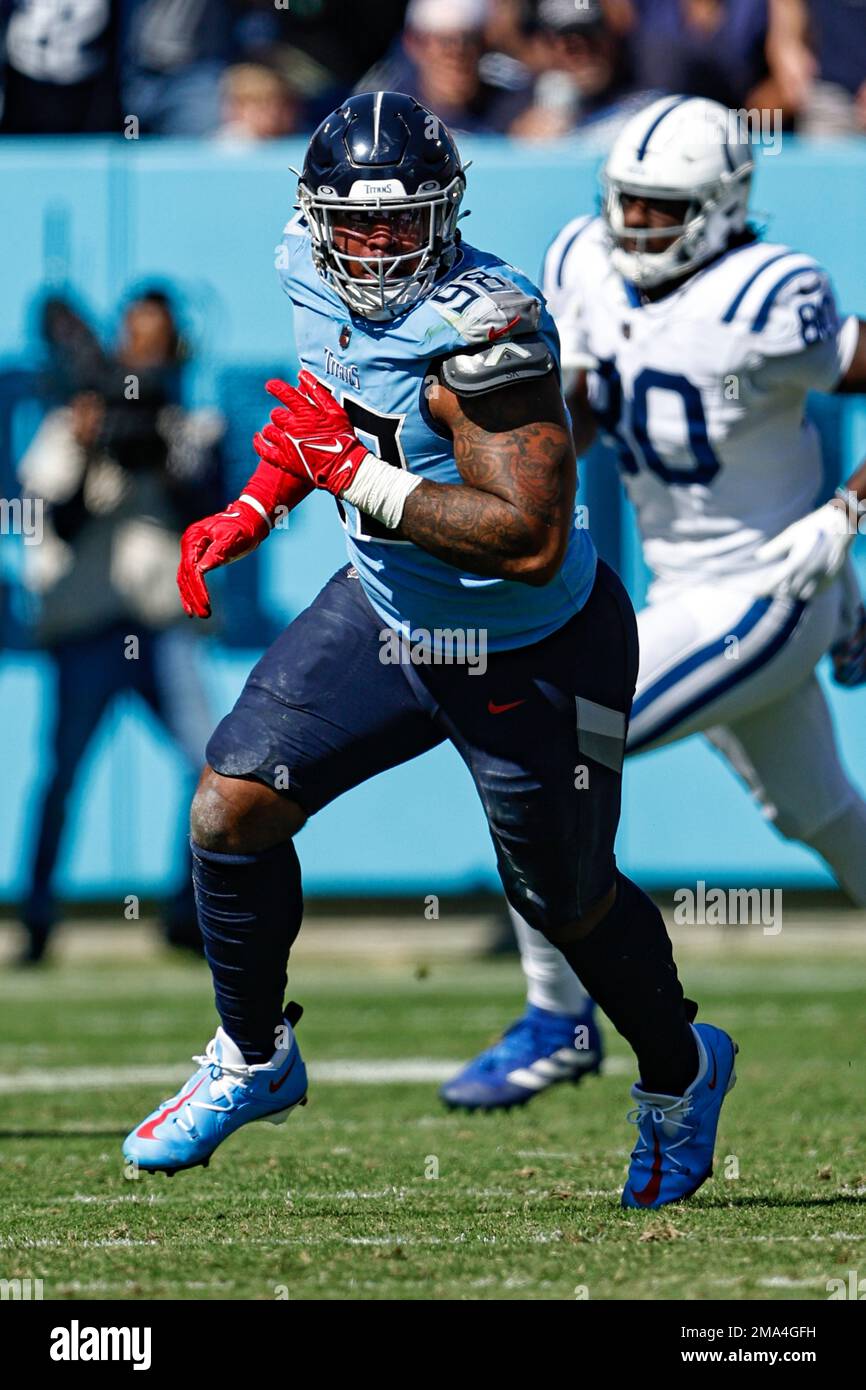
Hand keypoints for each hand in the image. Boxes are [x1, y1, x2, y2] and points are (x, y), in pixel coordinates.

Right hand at [177, 500, 269, 618]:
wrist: (249, 519)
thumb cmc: (242, 527)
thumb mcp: (231, 539)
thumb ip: (216, 553)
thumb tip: (201, 569)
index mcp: (194, 538)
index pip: (191, 568)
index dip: (197, 587)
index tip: (205, 603)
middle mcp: (188, 544)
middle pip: (185, 575)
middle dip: (194, 596)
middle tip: (203, 615)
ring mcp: (192, 550)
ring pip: (185, 578)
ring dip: (190, 597)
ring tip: (199, 615)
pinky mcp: (198, 557)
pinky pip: (190, 577)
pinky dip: (191, 591)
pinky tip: (193, 606)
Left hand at [252, 371, 368, 495]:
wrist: (343, 466)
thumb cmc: (342, 437)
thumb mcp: (335, 410)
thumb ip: (317, 392)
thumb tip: (302, 374)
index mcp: (305, 412)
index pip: (284, 394)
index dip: (275, 387)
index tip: (270, 386)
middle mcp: (293, 426)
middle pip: (276, 415)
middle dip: (281, 416)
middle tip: (290, 421)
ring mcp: (287, 444)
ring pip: (269, 430)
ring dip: (273, 430)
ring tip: (282, 434)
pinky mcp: (284, 460)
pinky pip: (264, 450)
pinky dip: (259, 443)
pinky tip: (259, 439)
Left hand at [755, 501, 853, 600]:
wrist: (840, 524)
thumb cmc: (813, 526)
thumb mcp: (791, 534)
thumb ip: (775, 547)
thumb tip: (758, 557)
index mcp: (796, 562)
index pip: (775, 582)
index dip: (764, 589)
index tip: (756, 592)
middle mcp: (808, 572)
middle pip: (787, 591)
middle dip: (778, 590)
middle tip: (772, 587)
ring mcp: (821, 576)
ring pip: (802, 594)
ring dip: (793, 592)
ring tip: (787, 586)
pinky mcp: (831, 577)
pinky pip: (817, 591)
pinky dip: (808, 591)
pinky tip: (803, 584)